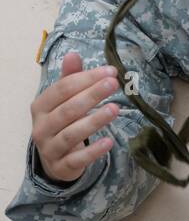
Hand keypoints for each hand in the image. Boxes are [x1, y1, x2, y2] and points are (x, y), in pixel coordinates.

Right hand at [31, 52, 119, 182]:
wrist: (54, 158)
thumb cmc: (62, 121)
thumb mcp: (63, 99)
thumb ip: (70, 78)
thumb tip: (72, 54)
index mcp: (40, 106)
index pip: (63, 89)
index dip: (86, 78)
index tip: (111, 71)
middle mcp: (41, 128)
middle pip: (67, 110)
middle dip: (91, 95)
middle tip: (114, 84)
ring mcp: (49, 149)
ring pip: (71, 134)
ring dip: (94, 121)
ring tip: (115, 109)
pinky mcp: (61, 167)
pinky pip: (77, 159)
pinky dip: (93, 151)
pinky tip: (109, 142)